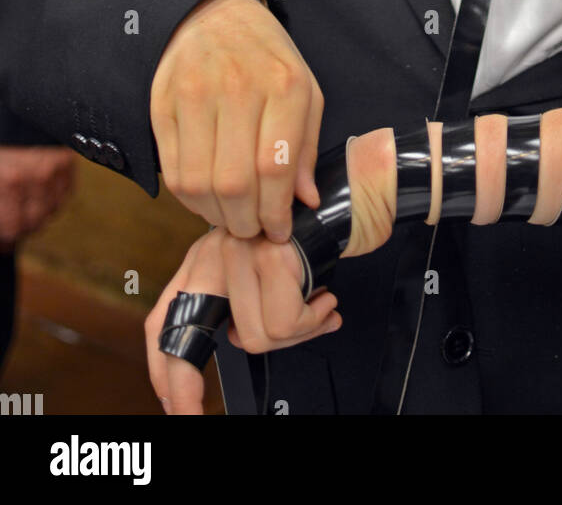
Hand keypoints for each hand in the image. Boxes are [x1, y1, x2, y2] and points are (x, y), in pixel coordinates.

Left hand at [0, 146, 76, 246]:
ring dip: (37, 211)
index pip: (13, 229)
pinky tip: (38, 188)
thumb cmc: (0, 144)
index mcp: (9, 181)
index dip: (5, 236)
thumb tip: (4, 240)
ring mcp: (56, 168)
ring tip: (23, 201)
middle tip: (10, 219)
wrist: (15, 106)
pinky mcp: (68, 160)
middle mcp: (35, 177)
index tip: (2, 237)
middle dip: (20, 226)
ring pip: (51, 210)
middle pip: (34, 224)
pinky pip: (65, 194)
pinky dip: (52, 196)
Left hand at [144, 226, 341, 414]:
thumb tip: (238, 343)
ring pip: (254, 337)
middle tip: (189, 417)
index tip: (167, 401)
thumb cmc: (300, 242)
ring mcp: (241, 253)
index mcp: (203, 261)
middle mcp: (214, 253)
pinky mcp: (271, 256)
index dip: (161, 365)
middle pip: (188, 340)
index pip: (162, 318)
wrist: (335, 210)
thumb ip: (241, 307)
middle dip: (185, 390)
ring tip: (315, 312)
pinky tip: (324, 304)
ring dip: (294, 335)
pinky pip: (286, 323)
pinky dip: (311, 321)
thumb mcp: (258, 273)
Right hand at [150, 0, 323, 239]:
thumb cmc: (266, 57)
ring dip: (216, 216)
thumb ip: (306, 146)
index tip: (280, 230)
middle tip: (254, 230)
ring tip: (232, 217)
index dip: (276, 212)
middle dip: (246, 222)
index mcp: (283, 84)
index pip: (275, 168)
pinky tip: (207, 199)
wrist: (212, 13)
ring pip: (199, 185)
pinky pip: (172, 172)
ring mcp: (194, 95)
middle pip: (234, 183)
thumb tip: (305, 201)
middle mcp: (237, 88)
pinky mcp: (162, 105)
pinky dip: (190, 200)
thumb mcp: (304, 89)